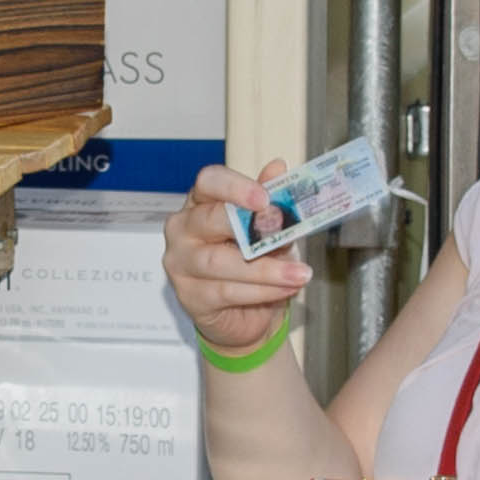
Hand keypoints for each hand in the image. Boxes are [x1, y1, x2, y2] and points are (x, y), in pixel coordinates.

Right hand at [163, 168, 309, 364]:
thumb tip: (277, 167)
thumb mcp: (268, 229)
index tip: (265, 198)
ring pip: (219, 261)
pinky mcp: (189, 296)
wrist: (247, 312)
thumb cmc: (252, 261)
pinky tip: (286, 288)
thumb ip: (270, 202)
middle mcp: (183, 229)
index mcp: (201, 202)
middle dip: (249, 226)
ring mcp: (181, 264)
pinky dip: (262, 291)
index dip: (235, 187)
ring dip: (266, 269)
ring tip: (299, 273)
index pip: (208, 181)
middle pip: (209, 219)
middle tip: (284, 231)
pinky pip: (226, 291)